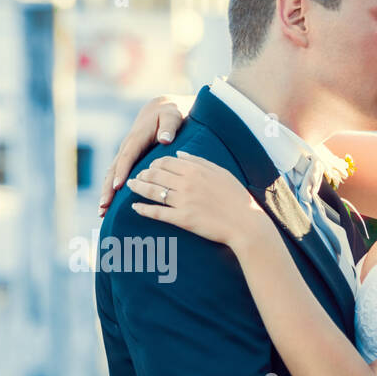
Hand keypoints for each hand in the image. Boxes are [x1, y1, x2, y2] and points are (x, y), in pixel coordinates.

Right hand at [99, 94, 192, 216]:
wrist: (160, 109)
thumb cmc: (168, 114)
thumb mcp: (172, 117)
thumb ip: (169, 127)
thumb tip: (165, 139)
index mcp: (136, 139)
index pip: (127, 157)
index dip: (121, 171)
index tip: (117, 186)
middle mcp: (126, 148)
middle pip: (113, 170)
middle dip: (107, 188)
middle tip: (103, 206)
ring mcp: (125, 155)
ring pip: (111, 175)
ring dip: (106, 193)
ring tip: (101, 212)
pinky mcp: (127, 160)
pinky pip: (116, 176)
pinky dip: (110, 190)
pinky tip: (108, 206)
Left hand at [126, 152, 272, 249]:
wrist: (245, 223)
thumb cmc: (237, 197)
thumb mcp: (221, 172)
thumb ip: (199, 161)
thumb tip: (180, 152)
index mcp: (196, 169)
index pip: (166, 161)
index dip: (154, 163)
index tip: (150, 166)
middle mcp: (186, 183)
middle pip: (156, 174)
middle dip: (143, 173)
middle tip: (136, 176)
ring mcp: (183, 202)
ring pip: (153, 191)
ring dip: (138, 187)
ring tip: (131, 186)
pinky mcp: (182, 219)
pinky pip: (157, 213)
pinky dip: (143, 209)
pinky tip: (134, 207)